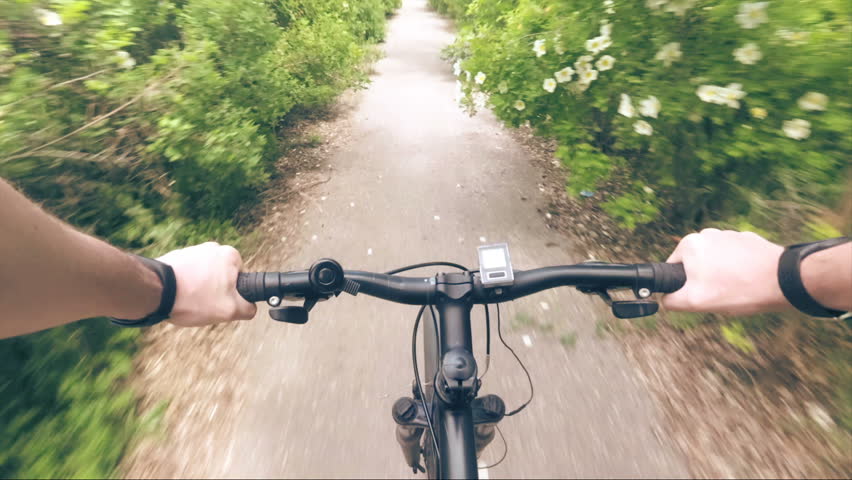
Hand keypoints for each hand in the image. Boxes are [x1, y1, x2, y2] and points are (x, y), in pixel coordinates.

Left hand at [157, 242, 256, 326]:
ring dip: (198, 288)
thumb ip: (248, 309)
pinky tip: (177, 296)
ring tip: (188, 301)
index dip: (232, 295)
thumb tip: (250, 308)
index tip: (220, 303)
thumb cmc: (194, 299)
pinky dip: (184, 285)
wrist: (157, 291)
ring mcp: (192, 250)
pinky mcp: (175, 257)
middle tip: (204, 304)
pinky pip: (187, 275)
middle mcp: (213, 247)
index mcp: (230, 255)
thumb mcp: (230, 310)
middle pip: (221, 277)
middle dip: (215, 291)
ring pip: (203, 276)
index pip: (240, 279)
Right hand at [662, 229, 789, 314]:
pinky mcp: (749, 240)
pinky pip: (735, 258)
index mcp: (690, 244)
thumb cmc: (738, 289)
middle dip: (704, 280)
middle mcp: (707, 234)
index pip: (674, 269)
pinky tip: (750, 280)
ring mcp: (730, 235)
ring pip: (715, 262)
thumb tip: (666, 298)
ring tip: (737, 288)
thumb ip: (672, 300)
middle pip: (696, 265)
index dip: (684, 286)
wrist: (784, 280)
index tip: (702, 294)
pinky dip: (739, 269)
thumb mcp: (696, 302)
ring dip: (722, 274)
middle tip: (719, 294)